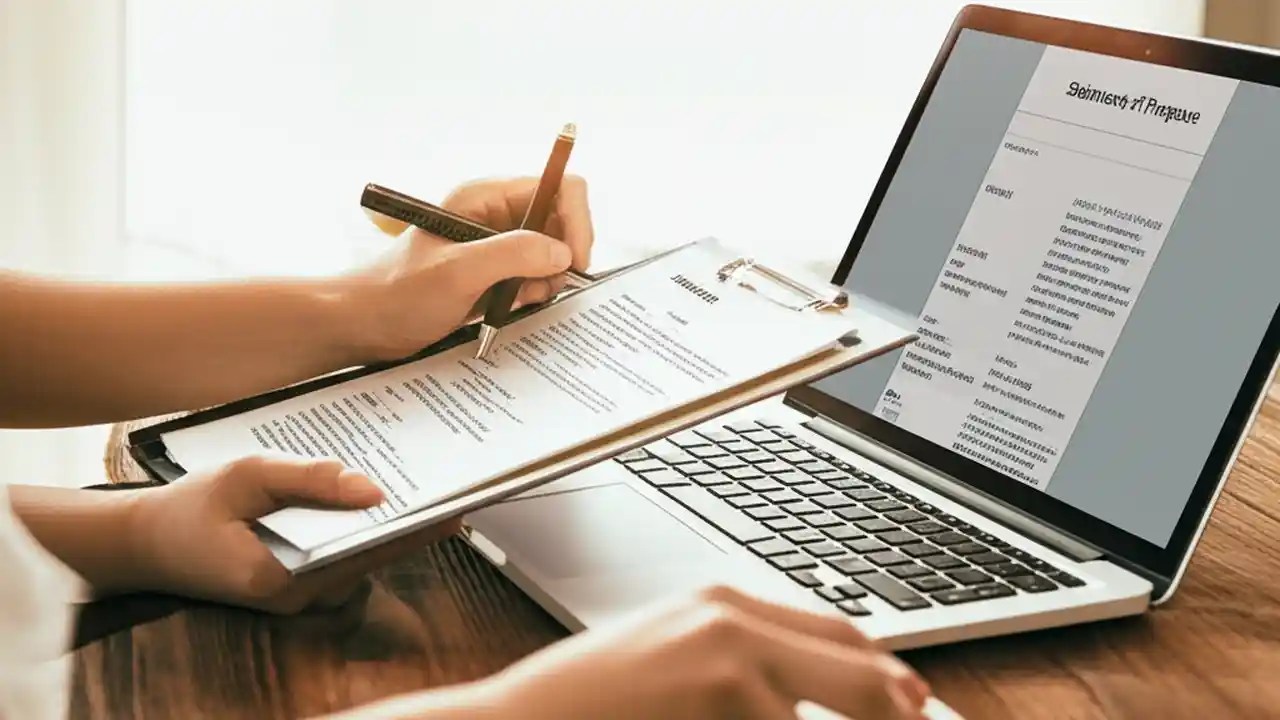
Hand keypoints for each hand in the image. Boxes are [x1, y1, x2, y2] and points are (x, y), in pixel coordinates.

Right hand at [124, 455, 458, 612]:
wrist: (149, 545)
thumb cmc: (193, 508)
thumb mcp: (245, 476)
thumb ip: (308, 480)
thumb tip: (373, 488)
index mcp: (282, 579)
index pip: (365, 553)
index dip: (413, 529)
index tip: (454, 509)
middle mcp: (300, 598)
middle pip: (373, 557)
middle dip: (415, 523)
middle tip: (460, 491)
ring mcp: (303, 597)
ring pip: (364, 558)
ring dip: (395, 525)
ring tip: (434, 487)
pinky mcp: (303, 585)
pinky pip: (347, 556)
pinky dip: (367, 529)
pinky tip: (388, 499)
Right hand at [344, 586, 930, 719]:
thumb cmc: (585, 702)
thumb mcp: (671, 660)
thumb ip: (745, 663)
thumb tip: (802, 693)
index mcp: (725, 605)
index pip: (838, 632)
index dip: (884, 672)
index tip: (914, 700)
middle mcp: (734, 625)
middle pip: (862, 668)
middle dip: (895, 708)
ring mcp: (729, 668)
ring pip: (822, 717)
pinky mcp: (720, 704)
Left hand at [347, 176, 593, 361]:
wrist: (365, 324)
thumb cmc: (399, 293)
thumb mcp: (458, 272)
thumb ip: (513, 255)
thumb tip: (563, 252)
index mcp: (485, 197)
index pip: (558, 186)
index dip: (576, 220)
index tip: (574, 261)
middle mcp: (495, 213)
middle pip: (561, 218)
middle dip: (563, 254)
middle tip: (544, 286)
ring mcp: (496, 243)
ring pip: (552, 250)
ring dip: (548, 277)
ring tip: (519, 298)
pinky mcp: (495, 271)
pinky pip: (535, 274)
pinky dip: (535, 291)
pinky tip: (511, 305)